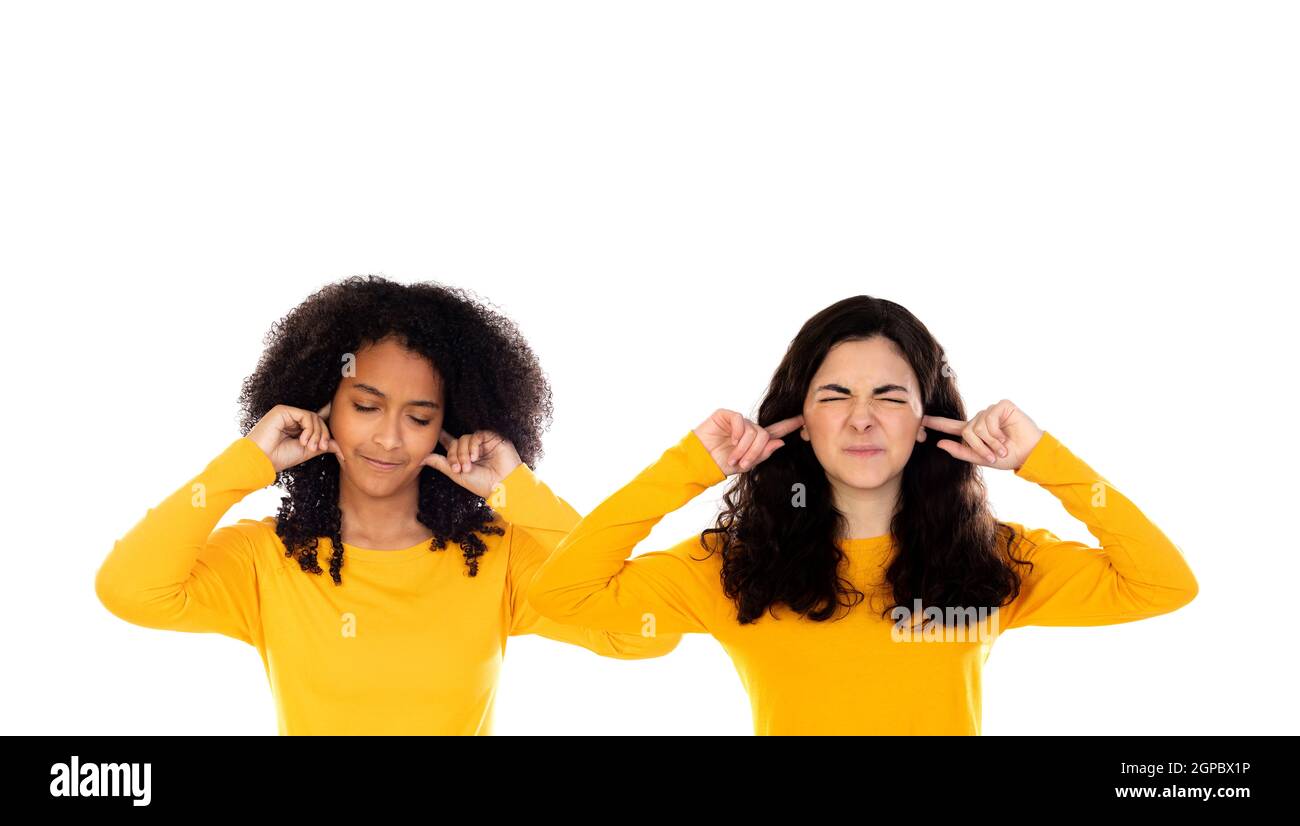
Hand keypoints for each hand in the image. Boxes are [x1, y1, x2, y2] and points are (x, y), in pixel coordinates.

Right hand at [247, 402, 345, 472]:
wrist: (261, 460)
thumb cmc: (281, 458)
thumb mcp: (308, 451)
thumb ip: (324, 445)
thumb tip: (343, 447)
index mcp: (297, 427)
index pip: (317, 421)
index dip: (327, 427)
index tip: (334, 440)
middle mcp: (292, 419)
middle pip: (318, 420)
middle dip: (323, 434)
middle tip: (320, 448)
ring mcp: (287, 413)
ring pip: (314, 417)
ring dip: (317, 433)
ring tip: (310, 447)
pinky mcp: (283, 410)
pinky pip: (306, 415)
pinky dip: (310, 428)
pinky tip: (303, 440)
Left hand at [422, 429, 520, 497]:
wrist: (503, 486)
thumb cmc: (481, 484)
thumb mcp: (457, 475)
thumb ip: (440, 464)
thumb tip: (421, 458)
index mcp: (465, 456)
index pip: (451, 443)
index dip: (442, 437)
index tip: (434, 433)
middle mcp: (474, 448)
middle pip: (456, 442)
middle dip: (454, 455)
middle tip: (459, 469)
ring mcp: (484, 443)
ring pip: (465, 438)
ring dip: (463, 452)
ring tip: (468, 466)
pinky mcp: (493, 439)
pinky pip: (477, 435)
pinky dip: (473, 445)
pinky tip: (475, 456)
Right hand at [693, 409, 803, 475]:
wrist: (701, 462)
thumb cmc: (720, 464)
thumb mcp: (745, 464)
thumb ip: (763, 453)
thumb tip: (781, 442)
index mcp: (754, 440)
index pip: (775, 431)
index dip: (789, 425)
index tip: (803, 419)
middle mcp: (748, 428)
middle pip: (764, 435)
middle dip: (755, 451)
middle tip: (743, 464)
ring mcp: (737, 421)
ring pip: (753, 430)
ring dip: (744, 448)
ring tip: (734, 459)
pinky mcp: (725, 415)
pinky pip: (740, 420)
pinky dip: (738, 433)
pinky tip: (732, 441)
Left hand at [923, 399, 1043, 470]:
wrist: (1030, 454)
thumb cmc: (1009, 457)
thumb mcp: (982, 458)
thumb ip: (961, 451)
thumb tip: (940, 443)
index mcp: (974, 432)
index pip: (951, 425)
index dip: (936, 423)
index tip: (921, 419)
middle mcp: (981, 419)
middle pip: (966, 431)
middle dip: (979, 447)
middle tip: (994, 455)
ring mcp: (991, 411)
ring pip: (977, 426)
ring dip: (990, 442)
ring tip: (1002, 447)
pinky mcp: (1002, 406)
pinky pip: (989, 419)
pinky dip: (996, 433)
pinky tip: (1006, 436)